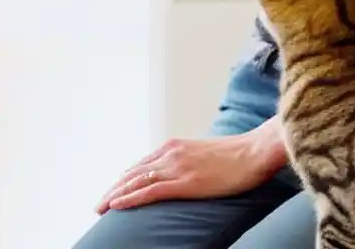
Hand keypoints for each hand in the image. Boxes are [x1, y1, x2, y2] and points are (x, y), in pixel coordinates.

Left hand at [95, 128, 286, 213]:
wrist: (255, 151)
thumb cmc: (237, 157)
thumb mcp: (204, 155)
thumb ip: (188, 163)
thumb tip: (181, 176)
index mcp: (173, 147)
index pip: (140, 165)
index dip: (124, 180)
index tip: (113, 191)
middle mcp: (170, 154)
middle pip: (132, 173)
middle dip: (113, 189)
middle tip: (99, 204)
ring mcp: (176, 167)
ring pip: (135, 182)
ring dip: (115, 195)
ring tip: (100, 208)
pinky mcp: (185, 182)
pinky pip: (150, 191)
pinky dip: (130, 198)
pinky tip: (116, 206)